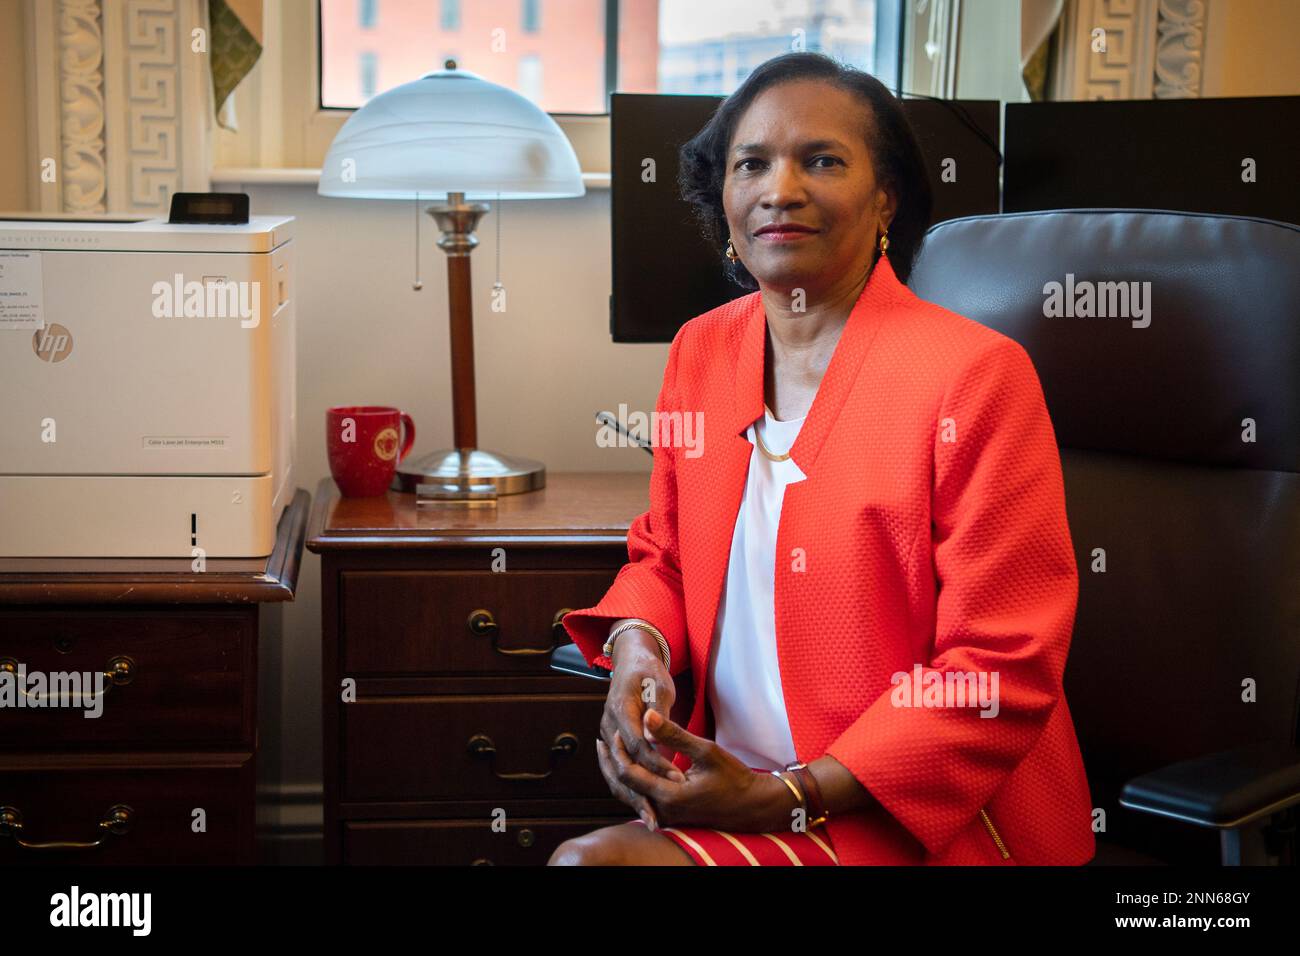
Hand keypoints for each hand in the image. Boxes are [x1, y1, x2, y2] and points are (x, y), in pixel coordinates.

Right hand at [595, 635, 684, 828]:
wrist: (630, 660)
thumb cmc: (649, 670)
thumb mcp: (659, 684)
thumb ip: (658, 712)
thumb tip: (654, 739)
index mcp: (620, 709)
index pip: (637, 745)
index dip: (657, 764)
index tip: (677, 780)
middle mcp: (608, 725)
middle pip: (622, 766)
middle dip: (640, 793)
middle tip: (658, 818)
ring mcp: (607, 733)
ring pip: (617, 772)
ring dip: (634, 797)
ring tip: (652, 820)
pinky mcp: (612, 740)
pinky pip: (619, 769)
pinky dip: (631, 788)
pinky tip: (645, 805)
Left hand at [605, 708, 799, 831]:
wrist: (751, 805)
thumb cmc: (733, 777)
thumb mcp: (705, 750)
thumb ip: (674, 734)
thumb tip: (648, 715)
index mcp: (669, 795)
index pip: (629, 773)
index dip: (620, 750)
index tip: (618, 728)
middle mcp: (663, 810)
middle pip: (622, 787)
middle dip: (611, 762)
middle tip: (602, 740)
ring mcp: (666, 816)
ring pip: (630, 794)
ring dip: (618, 771)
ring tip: (609, 749)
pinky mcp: (669, 815)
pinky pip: (641, 798)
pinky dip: (631, 781)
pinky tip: (630, 764)